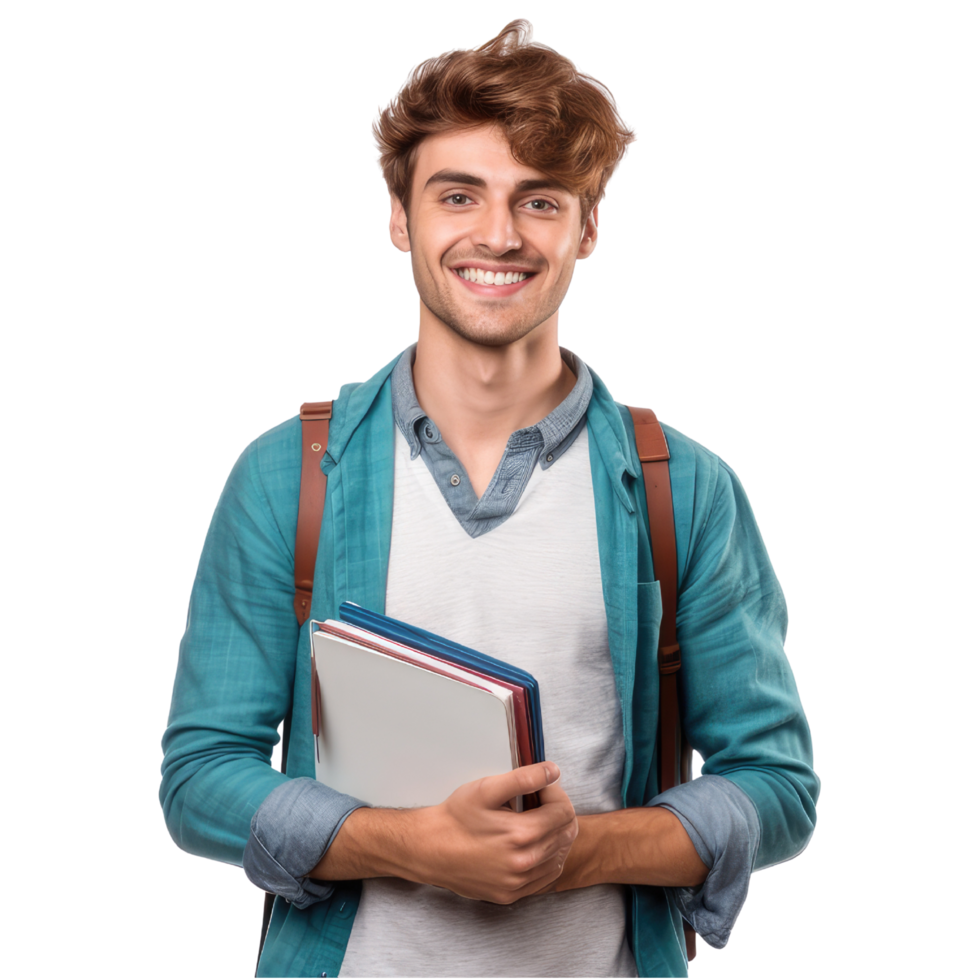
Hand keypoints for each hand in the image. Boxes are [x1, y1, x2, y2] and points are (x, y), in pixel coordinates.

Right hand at [411, 761, 577, 904]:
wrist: (431, 849)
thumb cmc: (456, 818)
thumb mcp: (486, 789)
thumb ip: (523, 778)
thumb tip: (553, 771)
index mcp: (521, 834)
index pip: (565, 812)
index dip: (556, 794)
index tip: (543, 787)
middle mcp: (524, 863)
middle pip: (567, 834)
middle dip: (558, 812)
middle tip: (540, 802)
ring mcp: (519, 883)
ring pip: (560, 856)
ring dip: (555, 835)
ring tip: (536, 821)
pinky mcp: (512, 894)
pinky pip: (546, 877)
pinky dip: (547, 858)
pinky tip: (534, 844)